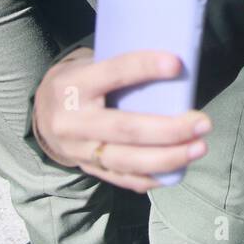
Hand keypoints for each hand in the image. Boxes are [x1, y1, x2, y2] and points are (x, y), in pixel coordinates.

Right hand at [33, 48, 211, 192]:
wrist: (41, 113)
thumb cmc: (79, 80)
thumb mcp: (88, 65)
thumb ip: (119, 68)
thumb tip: (172, 66)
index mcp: (75, 84)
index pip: (113, 73)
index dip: (144, 68)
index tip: (177, 65)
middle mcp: (74, 121)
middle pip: (126, 128)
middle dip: (169, 128)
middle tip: (203, 123)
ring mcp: (80, 150)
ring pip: (127, 160)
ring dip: (168, 157)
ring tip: (199, 148)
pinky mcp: (88, 169)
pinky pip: (123, 178)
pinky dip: (153, 177)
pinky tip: (179, 169)